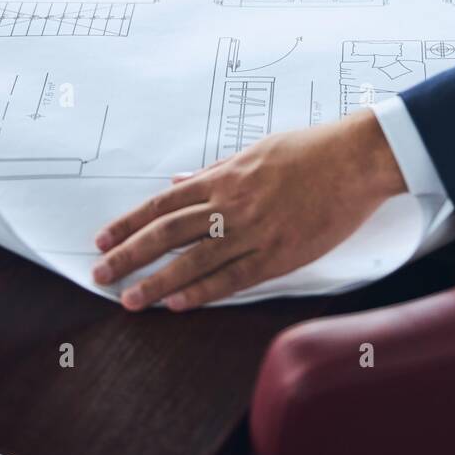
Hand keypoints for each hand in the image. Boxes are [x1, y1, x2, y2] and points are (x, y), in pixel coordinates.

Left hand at [91, 109, 406, 309]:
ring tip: (130, 300)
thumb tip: (179, 181)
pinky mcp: (278, 254)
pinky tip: (178, 304)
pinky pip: (233, 278)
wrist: (354, 159)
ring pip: (194, 261)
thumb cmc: (309, 150)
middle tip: (100, 273)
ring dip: (157, 282)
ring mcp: (253, 232)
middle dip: (129, 254)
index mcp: (224, 177)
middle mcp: (230, 205)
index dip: (130, 223)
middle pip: (168, 234)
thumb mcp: (256, 150)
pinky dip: (203, 292)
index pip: (163, 204)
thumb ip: (216, 170)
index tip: (105, 239)